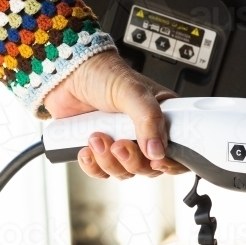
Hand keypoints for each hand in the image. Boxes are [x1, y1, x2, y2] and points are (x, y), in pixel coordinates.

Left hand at [43, 51, 189, 178]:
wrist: (67, 73)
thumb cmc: (103, 73)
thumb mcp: (133, 91)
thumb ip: (149, 120)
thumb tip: (156, 150)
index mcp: (161, 118)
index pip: (178, 150)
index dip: (170, 161)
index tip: (156, 160)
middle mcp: (143, 133)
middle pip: (149, 167)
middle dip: (132, 160)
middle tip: (119, 144)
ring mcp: (121, 142)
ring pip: (125, 171)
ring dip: (109, 160)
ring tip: (96, 137)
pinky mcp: (99, 150)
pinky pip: (101, 172)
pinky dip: (93, 166)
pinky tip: (86, 149)